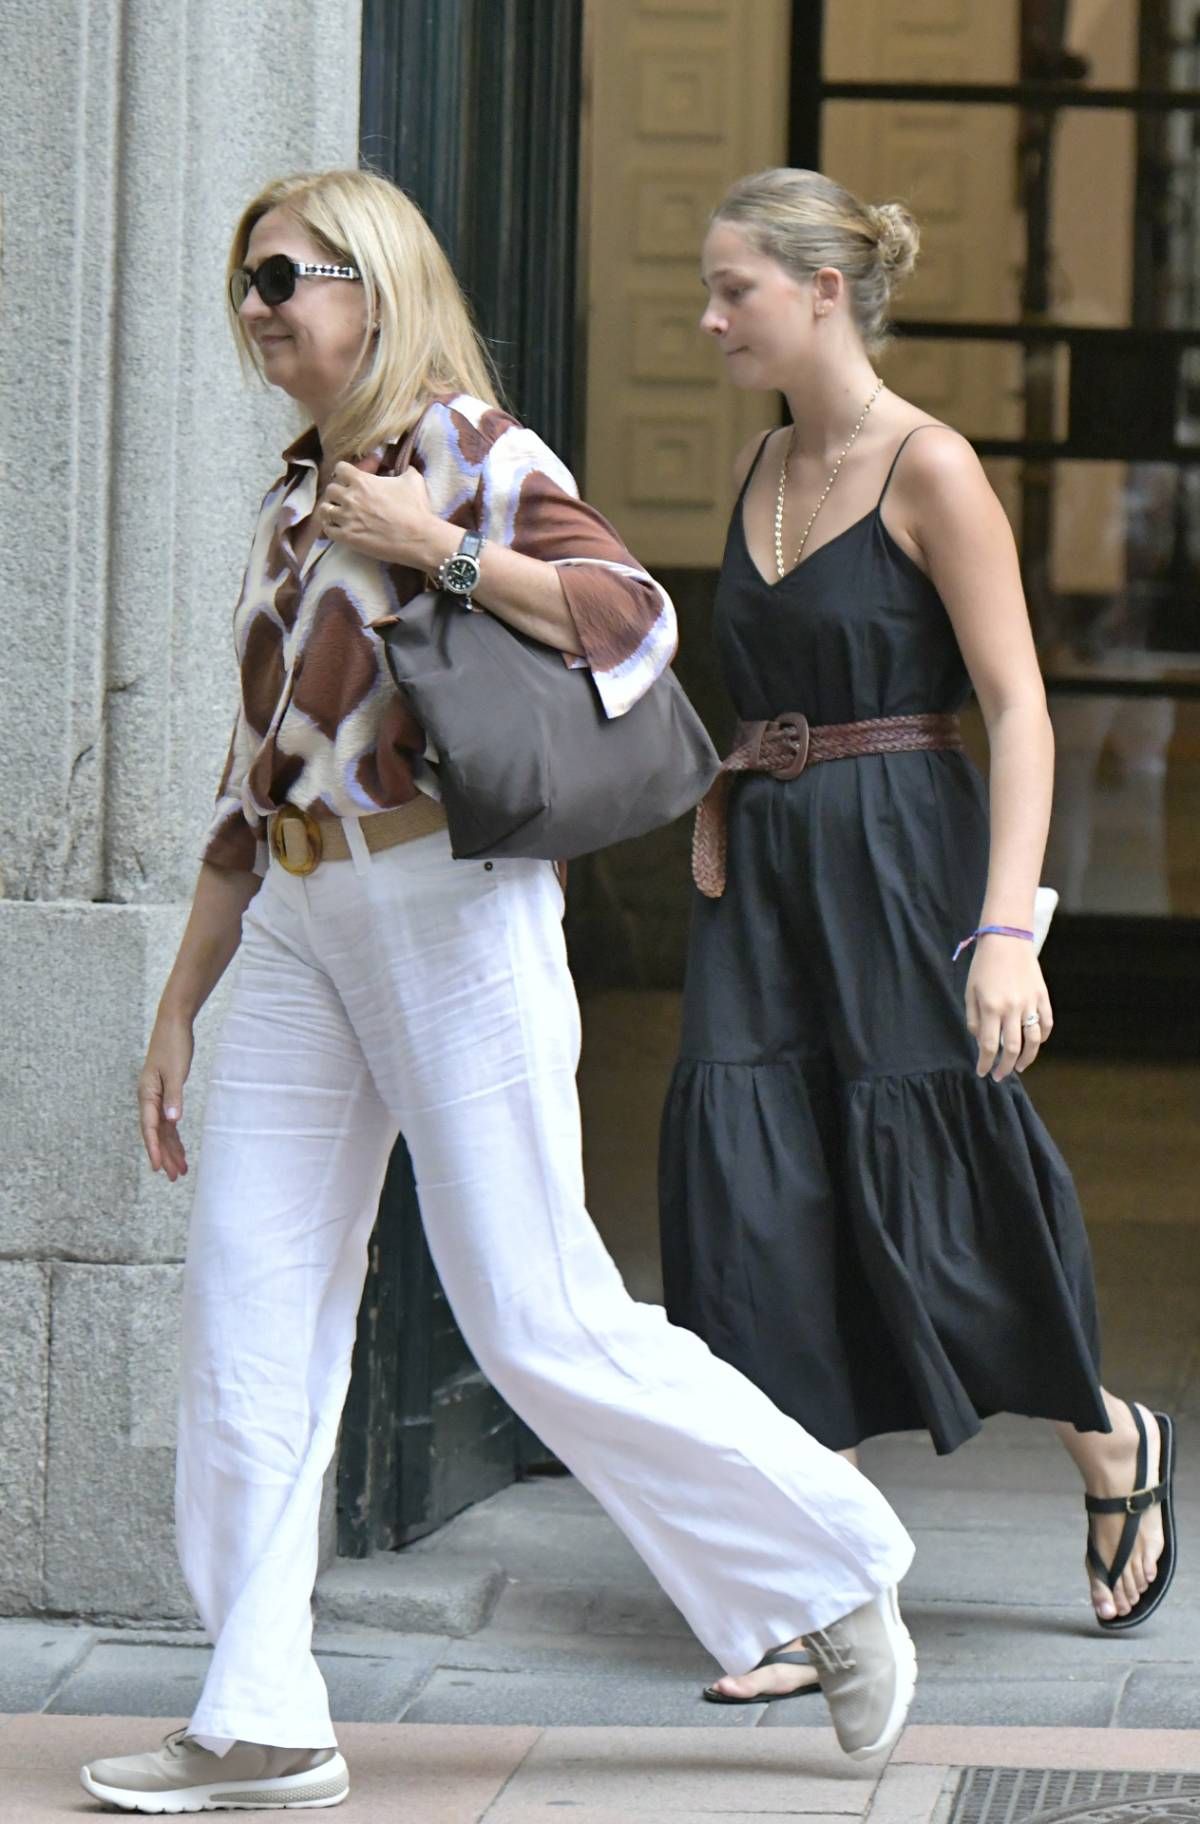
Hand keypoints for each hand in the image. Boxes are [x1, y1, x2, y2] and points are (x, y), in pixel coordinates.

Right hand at [138, 1012, 194, 1180]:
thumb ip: (174, 1096)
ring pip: (163, 1130)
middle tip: (174, 1177)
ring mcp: (156, 1097)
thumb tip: (172, 1121)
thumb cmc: (173, 1045)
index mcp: (146, 1094)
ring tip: (180, 1171)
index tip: (157, 1168)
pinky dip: (175, 1136)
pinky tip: (181, 1150)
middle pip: (156, 1134)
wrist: (173, 1024)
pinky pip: (168, 1122)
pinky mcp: (165, 1094)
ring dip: (171, 1150)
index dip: (154, 1149)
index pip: (150, 1128)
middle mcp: (148, 1099)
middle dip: (165, 1156)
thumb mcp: (175, 1071)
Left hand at [318, 461, 443, 567]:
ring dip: (331, 510)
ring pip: (325, 509)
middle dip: (338, 493)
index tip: (350, 479)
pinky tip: (338, 528)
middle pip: (330, 489)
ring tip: (338, 514)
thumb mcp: (413, 480)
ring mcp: (346, 518)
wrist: (418, 537)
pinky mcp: (347, 537)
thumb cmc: (416, 508)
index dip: (344, 473)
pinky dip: (331, 528)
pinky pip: (327, 530)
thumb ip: (404, 469)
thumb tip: (405, 466)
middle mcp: (350, 497)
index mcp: (362, 481)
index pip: (340, 468)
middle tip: (346, 499)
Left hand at [964, 935, 1052, 1080]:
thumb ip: (975, 1020)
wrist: (1007, 939)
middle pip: (1013, 1048)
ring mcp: (1030, 1003)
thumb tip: (981, 1042)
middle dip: (1005, 1067)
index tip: (982, 1072)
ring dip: (1027, 1058)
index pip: (989, 1046)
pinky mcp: (1042, 996)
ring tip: (1019, 1067)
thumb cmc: (984, 966)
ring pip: (1033, 1040)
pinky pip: (1046, 1023)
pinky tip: (1034, 1044)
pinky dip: (1042, 1037)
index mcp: (991, 1008)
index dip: (986, 1063)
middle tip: (1000, 1076)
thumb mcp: (970, 992)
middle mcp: (1012, 1008)